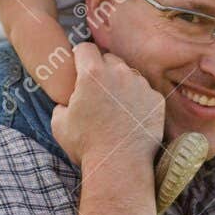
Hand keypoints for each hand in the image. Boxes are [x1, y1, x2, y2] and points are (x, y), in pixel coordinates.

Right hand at [51, 42, 164, 168]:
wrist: (119, 166)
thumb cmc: (86, 145)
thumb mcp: (59, 123)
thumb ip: (62, 103)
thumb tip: (66, 101)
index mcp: (92, 74)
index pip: (85, 48)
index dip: (80, 56)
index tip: (79, 65)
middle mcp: (119, 73)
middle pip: (109, 58)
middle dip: (101, 68)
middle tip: (97, 89)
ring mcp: (141, 85)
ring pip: (129, 74)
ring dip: (121, 83)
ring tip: (115, 106)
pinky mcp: (156, 100)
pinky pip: (145, 91)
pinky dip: (138, 99)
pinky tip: (130, 117)